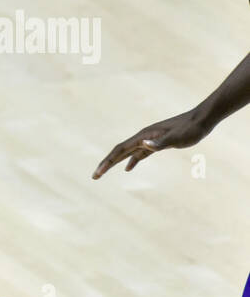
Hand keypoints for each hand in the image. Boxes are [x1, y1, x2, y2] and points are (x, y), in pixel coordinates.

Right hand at [92, 109, 211, 178]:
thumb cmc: (190, 129)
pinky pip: (139, 154)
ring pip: (127, 153)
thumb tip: (143, 145)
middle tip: (94, 176)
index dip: (107, 162)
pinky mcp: (157, 143)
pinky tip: (129, 169)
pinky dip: (132, 161)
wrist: (201, 120)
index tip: (97, 173)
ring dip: (115, 163)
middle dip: (106, 164)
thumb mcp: (176, 138)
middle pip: (119, 152)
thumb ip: (160, 143)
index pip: (120, 150)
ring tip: (104, 172)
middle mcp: (142, 137)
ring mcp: (149, 140)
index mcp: (143, 136)